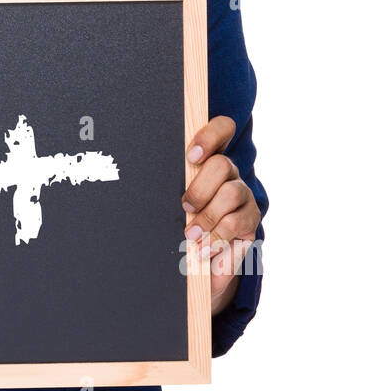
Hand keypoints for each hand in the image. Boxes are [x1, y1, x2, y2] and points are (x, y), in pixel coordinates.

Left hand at [182, 116, 260, 316]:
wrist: (196, 261)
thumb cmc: (176, 223)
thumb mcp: (167, 202)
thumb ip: (164, 185)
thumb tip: (140, 174)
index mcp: (208, 159)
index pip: (222, 129)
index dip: (210, 136)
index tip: (191, 156)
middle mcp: (229, 173)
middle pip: (223, 164)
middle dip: (200, 188)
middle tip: (185, 207)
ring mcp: (242, 195)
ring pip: (232, 192)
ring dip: (208, 215)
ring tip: (191, 234)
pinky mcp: (250, 220)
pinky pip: (237, 222)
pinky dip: (218, 237)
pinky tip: (205, 248)